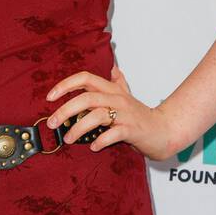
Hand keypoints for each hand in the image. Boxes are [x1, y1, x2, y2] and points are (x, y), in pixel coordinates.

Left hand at [44, 64, 175, 160]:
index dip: (65, 85)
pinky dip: (100, 140)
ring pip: (96, 116)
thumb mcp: (128, 96)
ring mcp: (125, 114)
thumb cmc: (142, 115)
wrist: (165, 131)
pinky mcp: (132, 130)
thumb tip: (113, 68)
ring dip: (78, 128)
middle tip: (52, 123)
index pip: (85, 78)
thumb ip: (118, 82)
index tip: (50, 97)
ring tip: (68, 138)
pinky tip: (93, 147)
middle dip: (65, 110)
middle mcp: (117, 99)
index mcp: (112, 89)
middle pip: (86, 98)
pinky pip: (113, 134)